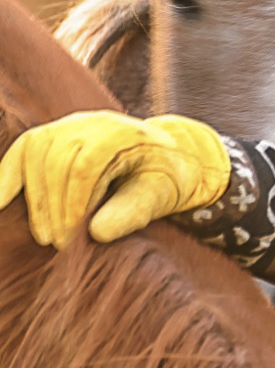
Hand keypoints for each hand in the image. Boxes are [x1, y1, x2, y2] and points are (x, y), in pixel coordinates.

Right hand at [0, 111, 232, 247]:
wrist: (165, 156)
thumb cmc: (166, 177)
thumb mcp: (163, 194)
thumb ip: (135, 210)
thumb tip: (96, 233)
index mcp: (125, 133)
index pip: (85, 167)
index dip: (73, 205)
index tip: (72, 239)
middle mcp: (94, 122)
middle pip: (56, 162)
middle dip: (54, 208)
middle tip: (60, 244)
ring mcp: (70, 125)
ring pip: (35, 156)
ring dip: (36, 201)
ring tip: (46, 236)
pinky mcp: (52, 136)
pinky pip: (22, 151)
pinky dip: (7, 176)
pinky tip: (0, 202)